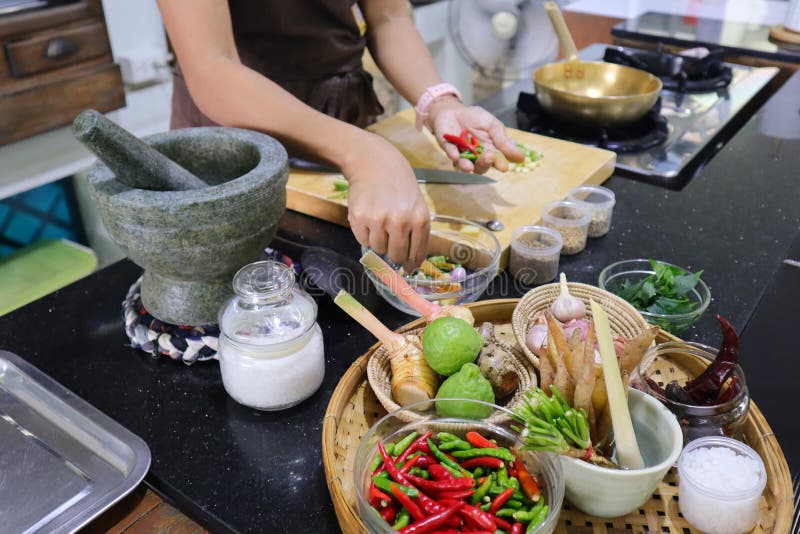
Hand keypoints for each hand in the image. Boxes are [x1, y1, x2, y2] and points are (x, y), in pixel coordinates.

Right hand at [341, 134, 430, 270]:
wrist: (374, 163)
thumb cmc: (399, 184)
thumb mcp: (416, 204)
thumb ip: (416, 231)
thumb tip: (410, 262)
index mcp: (419, 218)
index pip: (417, 253)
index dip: (412, 264)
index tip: (408, 268)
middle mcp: (400, 221)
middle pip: (397, 256)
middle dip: (395, 255)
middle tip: (392, 246)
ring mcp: (378, 220)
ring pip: (379, 249)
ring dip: (379, 242)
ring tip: (380, 224)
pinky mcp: (359, 218)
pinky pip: (363, 241)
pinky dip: (366, 235)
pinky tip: (369, 219)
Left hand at [426, 97, 524, 172]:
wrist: (455, 110)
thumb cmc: (475, 118)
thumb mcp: (493, 125)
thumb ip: (503, 140)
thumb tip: (521, 157)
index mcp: (489, 151)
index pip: (496, 160)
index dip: (499, 164)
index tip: (504, 167)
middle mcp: (475, 156)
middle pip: (481, 166)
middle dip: (484, 163)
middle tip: (489, 157)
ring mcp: (461, 154)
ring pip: (464, 165)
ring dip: (466, 166)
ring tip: (468, 166)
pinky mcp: (448, 147)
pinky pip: (450, 152)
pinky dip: (452, 154)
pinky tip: (455, 155)